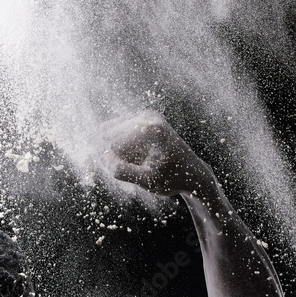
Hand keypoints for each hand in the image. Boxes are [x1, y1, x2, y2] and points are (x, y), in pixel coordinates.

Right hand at [98, 110, 214, 196]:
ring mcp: (146, 115)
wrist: (192, 173)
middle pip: (111, 138)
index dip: (122, 162)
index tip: (144, 167)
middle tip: (143, 163)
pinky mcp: (144, 118)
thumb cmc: (171, 178)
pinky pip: (117, 132)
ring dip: (122, 151)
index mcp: (151, 129)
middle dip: (120, 154)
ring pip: (112, 135)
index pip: (115, 146)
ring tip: (144, 158)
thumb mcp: (147, 181)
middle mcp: (148, 116)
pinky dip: (124, 146)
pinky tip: (141, 153)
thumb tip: (103, 157)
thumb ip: (123, 171)